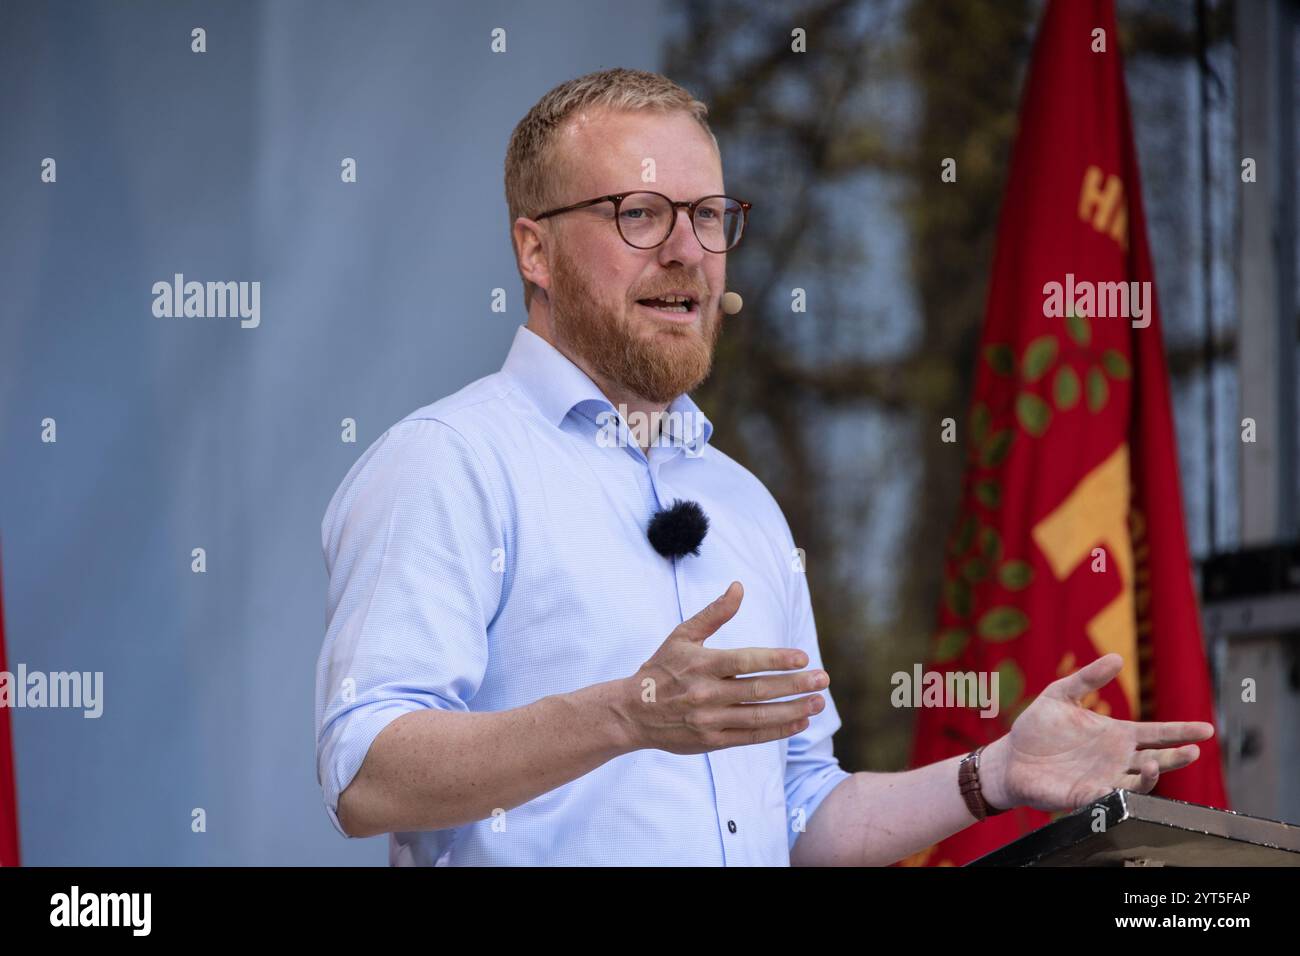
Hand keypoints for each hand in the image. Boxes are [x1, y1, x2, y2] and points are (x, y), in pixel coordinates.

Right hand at [616, 581, 828, 754]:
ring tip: (818, 702)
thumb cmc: (661, 668)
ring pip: (759, 717)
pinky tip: (799, 722)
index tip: (803, 657)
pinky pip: (751, 736)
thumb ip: (714, 613)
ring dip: (793, 710)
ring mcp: (710, 720)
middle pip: (759, 691)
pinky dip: (778, 730)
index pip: (745, 661)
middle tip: (823, 678)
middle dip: (795, 685)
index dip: (776, 659)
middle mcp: (707, 694)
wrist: (631, 712)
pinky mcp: (711, 741)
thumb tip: (738, 586)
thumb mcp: (682, 636)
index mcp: (702, 665)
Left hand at [980, 653, 1213, 811]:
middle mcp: (1116, 759)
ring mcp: (1103, 779)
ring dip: (1150, 776)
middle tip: (1192, 750)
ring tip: (1153, 762)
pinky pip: (1106, 799)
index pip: (1157, 733)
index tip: (1206, 729)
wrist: (1011, 757)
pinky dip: (1117, 796)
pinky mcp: (1084, 796)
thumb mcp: (1061, 694)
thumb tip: (1117, 657)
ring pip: (1138, 783)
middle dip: (1176, 757)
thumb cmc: (1037, 727)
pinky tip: (1121, 788)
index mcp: (1116, 735)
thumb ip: (1087, 678)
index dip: (1181, 732)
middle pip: (1157, 760)